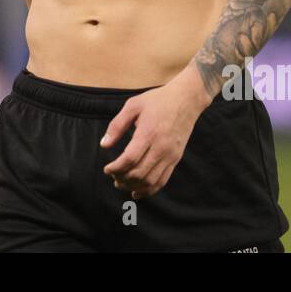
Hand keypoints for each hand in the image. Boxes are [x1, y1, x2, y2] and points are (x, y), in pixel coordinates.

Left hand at [101, 62, 212, 198]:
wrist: (186, 100)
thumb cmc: (157, 100)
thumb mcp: (133, 105)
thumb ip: (117, 125)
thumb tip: (104, 145)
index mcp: (148, 133)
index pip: (130, 159)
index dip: (116, 168)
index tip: (107, 169)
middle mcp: (161, 147)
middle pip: (139, 173)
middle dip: (122, 179)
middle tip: (112, 176)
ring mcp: (170, 155)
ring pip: (151, 180)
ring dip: (134, 186)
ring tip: (121, 183)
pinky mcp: (176, 158)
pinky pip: (163, 180)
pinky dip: (149, 190)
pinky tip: (137, 192)